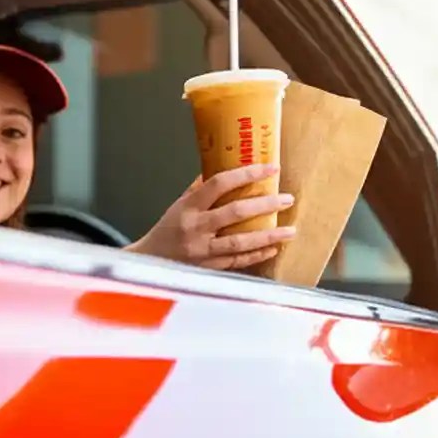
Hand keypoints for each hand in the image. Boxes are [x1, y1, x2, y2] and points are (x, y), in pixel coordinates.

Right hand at [127, 164, 295, 269]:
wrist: (148, 262)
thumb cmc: (166, 231)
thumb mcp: (179, 205)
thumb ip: (201, 189)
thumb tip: (222, 168)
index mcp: (188, 206)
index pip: (219, 183)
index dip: (247, 174)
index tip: (270, 168)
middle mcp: (195, 227)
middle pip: (235, 212)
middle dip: (265, 204)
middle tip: (287, 199)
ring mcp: (202, 250)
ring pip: (240, 242)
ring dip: (268, 236)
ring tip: (289, 230)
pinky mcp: (208, 268)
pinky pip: (237, 262)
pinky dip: (256, 256)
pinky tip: (273, 249)